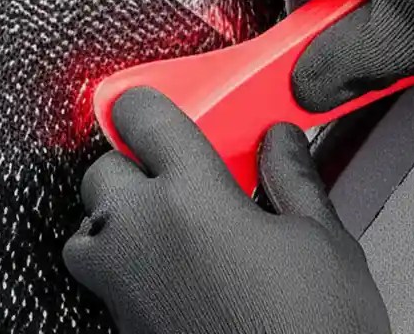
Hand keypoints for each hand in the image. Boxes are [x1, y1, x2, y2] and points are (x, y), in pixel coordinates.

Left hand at [63, 88, 389, 333]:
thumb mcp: (324, 243)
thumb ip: (294, 179)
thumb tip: (281, 144)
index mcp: (192, 196)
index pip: (143, 115)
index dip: (149, 103)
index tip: (160, 104)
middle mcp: (141, 235)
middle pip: (104, 169)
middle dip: (137, 164)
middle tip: (187, 172)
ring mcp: (122, 285)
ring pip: (89, 227)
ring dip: (120, 217)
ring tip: (177, 225)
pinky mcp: (120, 324)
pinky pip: (103, 273)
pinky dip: (126, 261)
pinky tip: (178, 269)